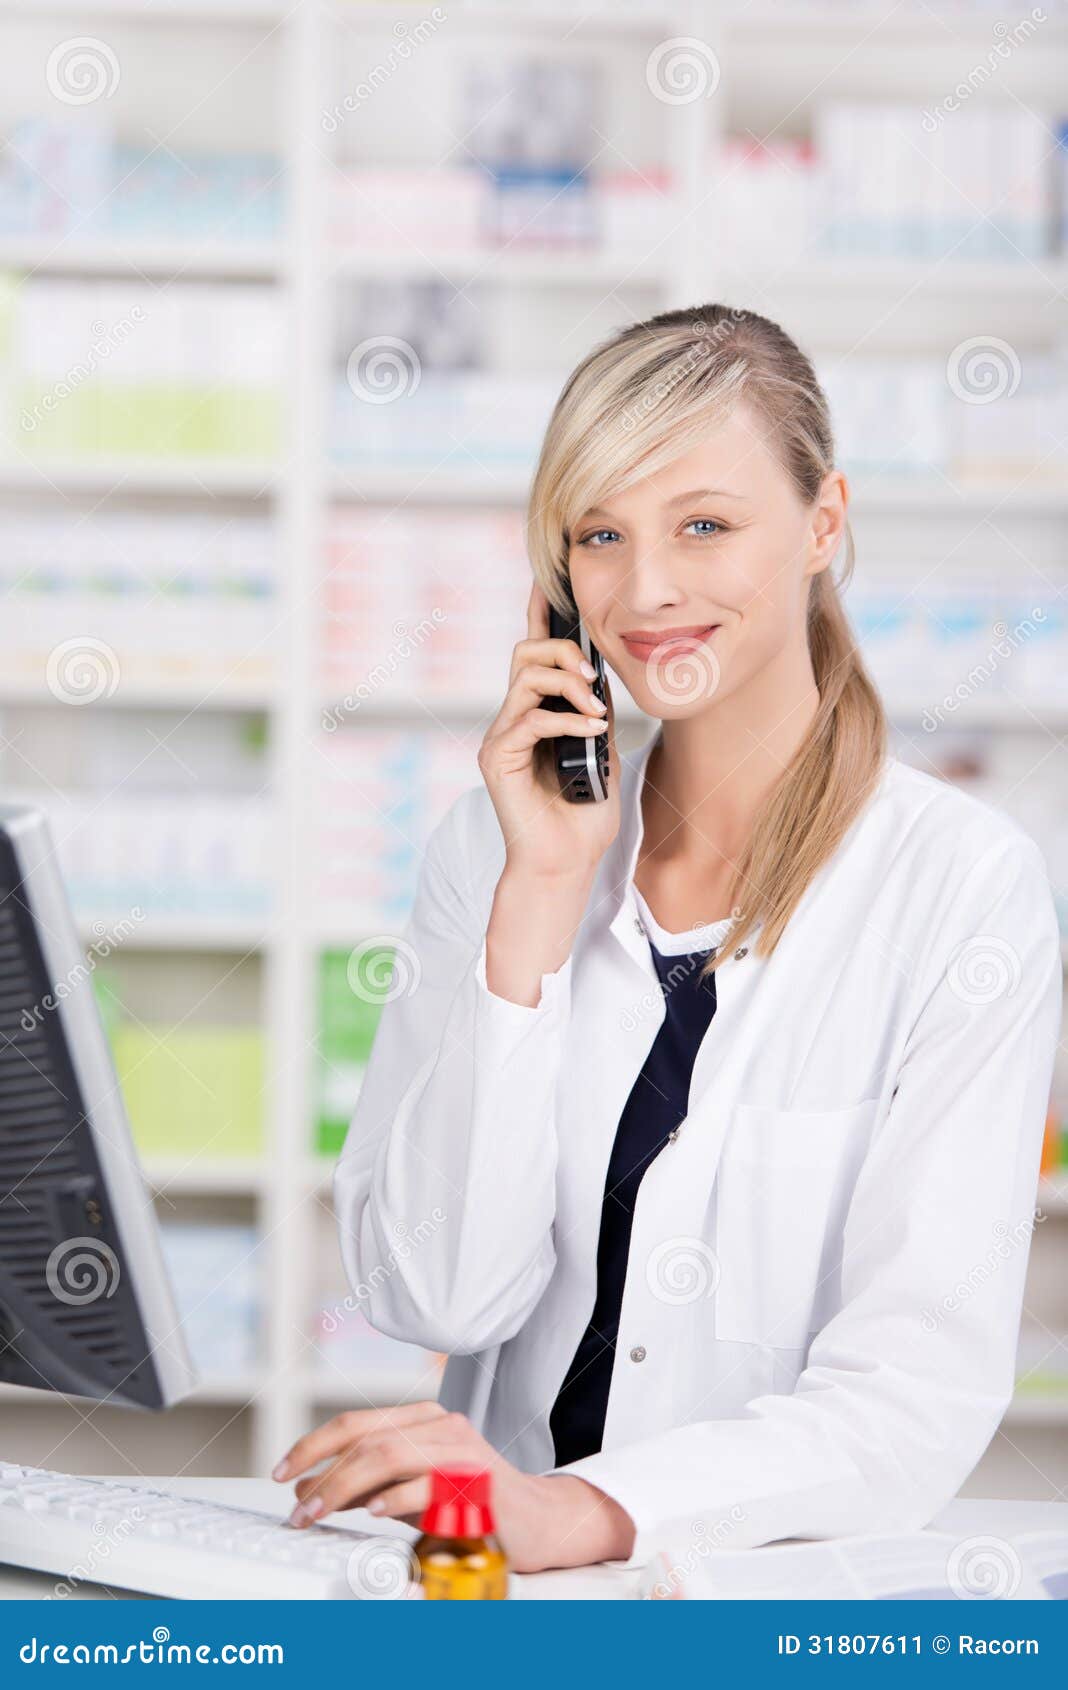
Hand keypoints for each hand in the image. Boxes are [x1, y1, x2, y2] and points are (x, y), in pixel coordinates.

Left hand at [271, 1401, 635, 1573]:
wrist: (537, 1521)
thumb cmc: (471, 1504)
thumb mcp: (409, 1491)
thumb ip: (365, 1486)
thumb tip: (309, 1489)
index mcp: (421, 1419)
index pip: (355, 1423)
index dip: (313, 1446)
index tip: (282, 1473)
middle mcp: (439, 1425)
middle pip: (366, 1438)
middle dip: (322, 1474)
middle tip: (297, 1509)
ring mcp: (460, 1449)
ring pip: (388, 1455)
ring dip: (345, 1488)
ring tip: (319, 1513)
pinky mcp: (476, 1479)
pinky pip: (428, 1483)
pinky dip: (396, 1497)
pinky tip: (375, 1511)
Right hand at [478, 580, 620, 879]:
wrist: (566, 863)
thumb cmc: (585, 815)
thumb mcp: (602, 752)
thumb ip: (595, 713)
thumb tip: (603, 678)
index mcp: (538, 712)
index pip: (535, 653)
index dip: (540, 614)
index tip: (550, 580)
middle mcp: (514, 718)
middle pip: (525, 653)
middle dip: (563, 652)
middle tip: (594, 678)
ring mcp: (502, 737)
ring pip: (525, 678)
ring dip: (567, 685)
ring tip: (597, 712)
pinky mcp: (497, 758)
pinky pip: (529, 719)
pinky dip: (565, 720)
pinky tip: (590, 733)